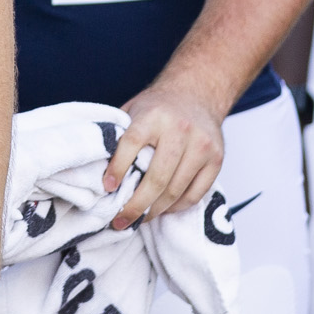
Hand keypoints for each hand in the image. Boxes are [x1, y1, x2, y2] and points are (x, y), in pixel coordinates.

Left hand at [109, 80, 224, 228]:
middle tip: (120, 220)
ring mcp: (201, 146)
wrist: (197, 92)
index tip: (106, 188)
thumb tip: (96, 167)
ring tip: (138, 219)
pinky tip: (162, 209)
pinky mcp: (217, 159)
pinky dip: (177, 206)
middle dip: (136, 205)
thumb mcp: (134, 109)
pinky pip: (196, 193)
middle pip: (157, 178)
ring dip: (155, 210)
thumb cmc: (158, 107)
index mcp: (153, 116)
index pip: (131, 144)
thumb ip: (119, 133)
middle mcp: (179, 130)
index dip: (117, 169)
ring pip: (176, 190)